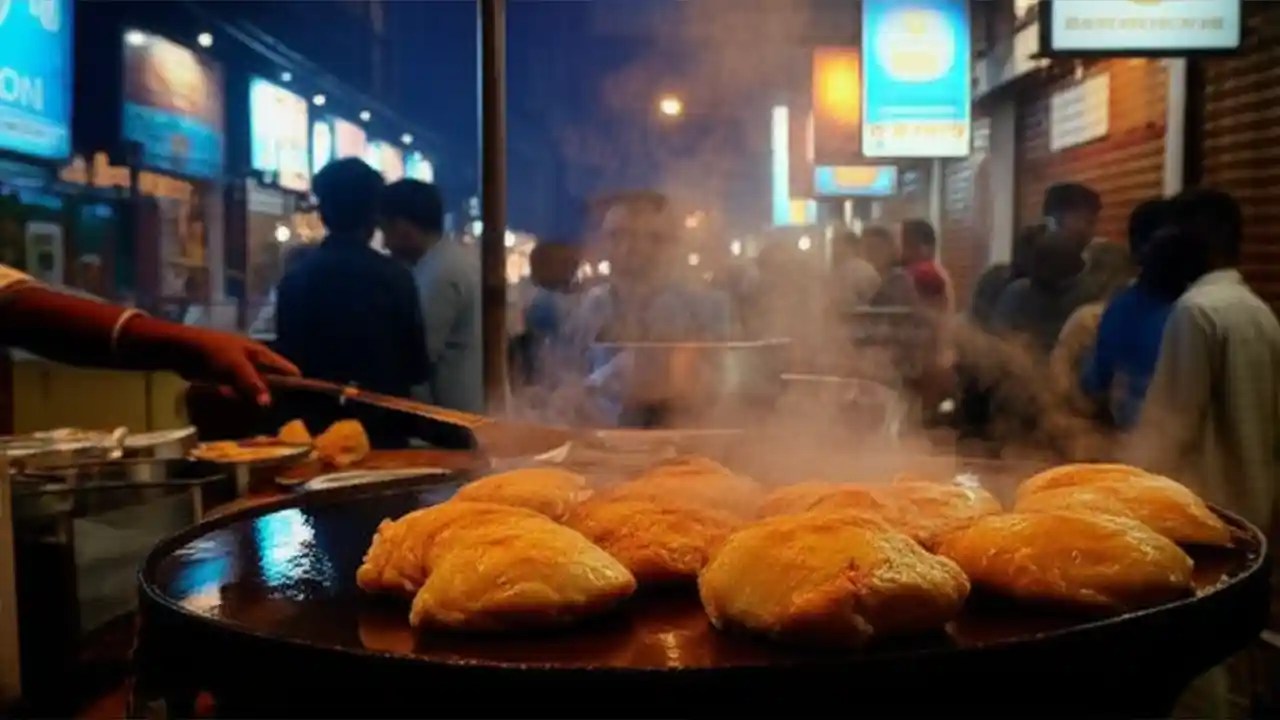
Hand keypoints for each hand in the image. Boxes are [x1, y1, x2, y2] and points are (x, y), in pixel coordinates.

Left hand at [173, 329, 298, 405]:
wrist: (181, 348)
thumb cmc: (212, 351)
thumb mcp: (235, 366)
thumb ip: (252, 384)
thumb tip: (268, 404)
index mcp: (262, 354)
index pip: (288, 370)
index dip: (297, 384)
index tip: (300, 405)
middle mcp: (255, 362)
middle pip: (274, 382)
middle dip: (276, 397)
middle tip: (279, 417)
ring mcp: (241, 371)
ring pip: (256, 389)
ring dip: (257, 401)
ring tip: (262, 420)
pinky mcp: (227, 378)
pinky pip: (240, 392)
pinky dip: (242, 401)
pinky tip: (242, 414)